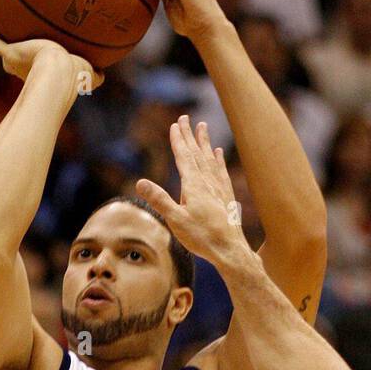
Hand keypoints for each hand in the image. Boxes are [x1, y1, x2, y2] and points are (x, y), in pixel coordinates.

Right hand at [0, 27, 102, 91]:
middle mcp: (30, 71)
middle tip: (21, 55)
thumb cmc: (74, 75)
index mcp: (46, 75)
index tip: (42, 67)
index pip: (40, 74)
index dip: (41, 71)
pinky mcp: (11, 54)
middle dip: (19, 64)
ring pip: (8, 57)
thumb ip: (95, 76)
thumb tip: (103, 75)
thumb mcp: (88, 74)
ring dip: (4, 48)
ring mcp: (19, 62)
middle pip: (21, 68)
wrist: (59, 70)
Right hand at [137, 115, 250, 266]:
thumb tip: (140, 182)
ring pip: (210, 159)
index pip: (184, 157)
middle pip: (197, 153)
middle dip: (190, 135)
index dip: (179, 140)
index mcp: (193, 185)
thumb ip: (159, 200)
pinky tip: (218, 154)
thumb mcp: (175, 220)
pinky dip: (218, 160)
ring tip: (203, 127)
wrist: (230, 250)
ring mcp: (218, 189)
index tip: (175, 124)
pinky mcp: (226, 197)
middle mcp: (207, 182)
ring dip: (205, 143)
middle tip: (186, 118)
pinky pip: (221, 172)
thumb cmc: (202, 238)